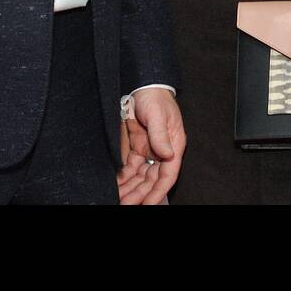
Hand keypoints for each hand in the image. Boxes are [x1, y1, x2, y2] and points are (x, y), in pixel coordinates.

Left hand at [116, 87, 184, 204]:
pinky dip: (124, 177)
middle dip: (140, 194)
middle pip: (151, 180)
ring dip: (131, 189)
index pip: (167, 175)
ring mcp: (148, 151)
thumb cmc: (155, 98)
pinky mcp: (136, 147)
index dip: (157, 192)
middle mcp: (161, 152)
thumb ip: (160, 135)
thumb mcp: (158, 115)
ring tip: (120, 199)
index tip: (147, 204)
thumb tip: (167, 154)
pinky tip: (117, 185)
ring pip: (140, 177)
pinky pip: (130, 167)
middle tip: (127, 205)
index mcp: (173, 146)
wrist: (141, 85)